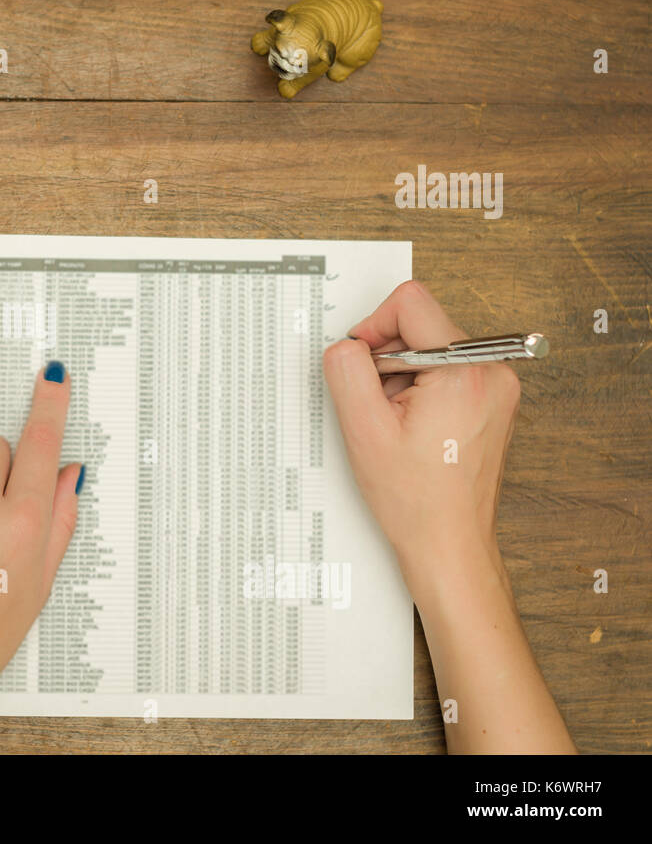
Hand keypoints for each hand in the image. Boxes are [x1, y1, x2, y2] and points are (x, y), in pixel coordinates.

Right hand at [323, 280, 573, 752]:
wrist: (449, 541)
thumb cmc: (415, 498)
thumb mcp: (362, 429)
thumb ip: (347, 371)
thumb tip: (345, 345)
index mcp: (463, 371)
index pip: (411, 302)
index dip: (373, 326)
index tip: (363, 362)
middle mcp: (491, 371)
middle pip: (422, 323)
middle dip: (388, 358)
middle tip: (380, 404)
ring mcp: (498, 386)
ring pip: (432, 348)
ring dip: (404, 375)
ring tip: (398, 420)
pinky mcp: (494, 400)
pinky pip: (447, 370)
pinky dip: (422, 389)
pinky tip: (414, 426)